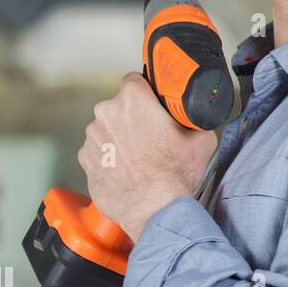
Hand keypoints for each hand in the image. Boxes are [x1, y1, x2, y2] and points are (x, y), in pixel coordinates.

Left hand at [78, 71, 218, 243]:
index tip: (153, 103)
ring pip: (107, 129)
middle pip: (119, 106)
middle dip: (132, 116)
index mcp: (133, 99)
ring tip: (140, 157)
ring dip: (120, 137)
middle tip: (152, 135)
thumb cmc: (173, 173)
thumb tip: (198, 120)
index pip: (134, 79)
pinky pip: (98, 151)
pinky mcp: (85, 159)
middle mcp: (107, 113)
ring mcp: (92, 137)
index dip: (145, 91)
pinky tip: (127, 170)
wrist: (152, 207)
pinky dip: (110, 157)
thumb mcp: (202, 140)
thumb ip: (195, 121)